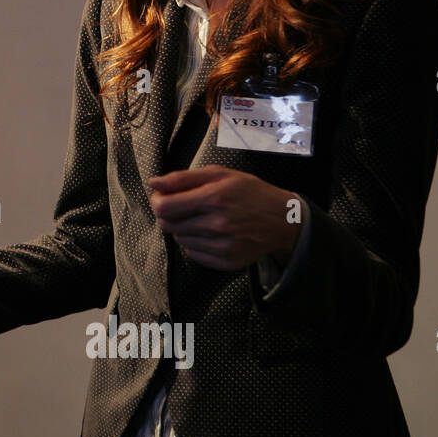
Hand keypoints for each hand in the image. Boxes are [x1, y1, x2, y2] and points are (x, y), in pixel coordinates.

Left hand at [148, 166, 300, 270]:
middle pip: (168, 225)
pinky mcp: (227, 262)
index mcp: (214, 199)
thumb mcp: (220, 175)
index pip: (164, 208)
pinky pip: (193, 254)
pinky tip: (210, 234)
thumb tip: (153, 182)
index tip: (163, 197)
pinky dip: (195, 244)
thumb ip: (183, 178)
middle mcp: (217, 225)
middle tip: (185, 207)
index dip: (158, 201)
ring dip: (183, 229)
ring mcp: (222, 246)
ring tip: (203, 219)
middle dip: (170, 215)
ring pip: (179, 240)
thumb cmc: (250, 192)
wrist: (284, 220)